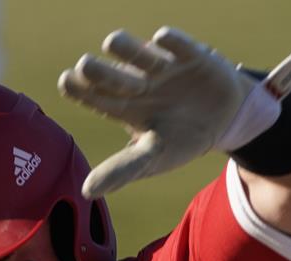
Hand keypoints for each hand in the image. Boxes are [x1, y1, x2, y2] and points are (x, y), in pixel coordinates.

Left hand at [58, 24, 290, 198]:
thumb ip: (122, 170)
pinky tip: (162, 38)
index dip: (81, 90)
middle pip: (115, 77)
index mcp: (126, 107)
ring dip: (128, 48)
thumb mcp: (153, 158)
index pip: (98, 98)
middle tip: (84, 66)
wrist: (224, 120)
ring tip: (112, 43)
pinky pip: (181, 45)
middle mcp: (140, 83)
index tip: (66, 81)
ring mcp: (165, 68)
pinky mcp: (192, 56)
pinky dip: (173, 42)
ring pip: (141, 54)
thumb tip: (86, 191)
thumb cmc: (181, 139)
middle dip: (100, 72)